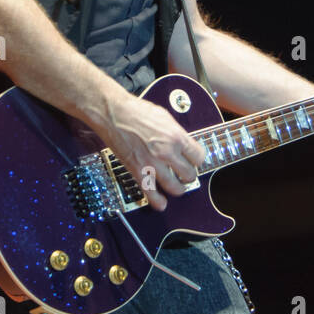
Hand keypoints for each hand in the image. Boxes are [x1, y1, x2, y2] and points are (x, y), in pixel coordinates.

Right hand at [103, 94, 207, 211]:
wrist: (114, 113)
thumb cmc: (136, 110)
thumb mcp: (165, 117)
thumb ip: (176, 134)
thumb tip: (183, 145)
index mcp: (176, 136)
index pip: (199, 157)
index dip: (197, 159)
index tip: (194, 160)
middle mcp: (167, 152)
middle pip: (189, 174)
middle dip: (188, 174)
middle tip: (185, 173)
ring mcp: (152, 164)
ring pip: (175, 188)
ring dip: (178, 189)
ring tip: (177, 186)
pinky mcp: (138, 171)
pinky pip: (151, 193)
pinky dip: (158, 202)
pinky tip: (161, 203)